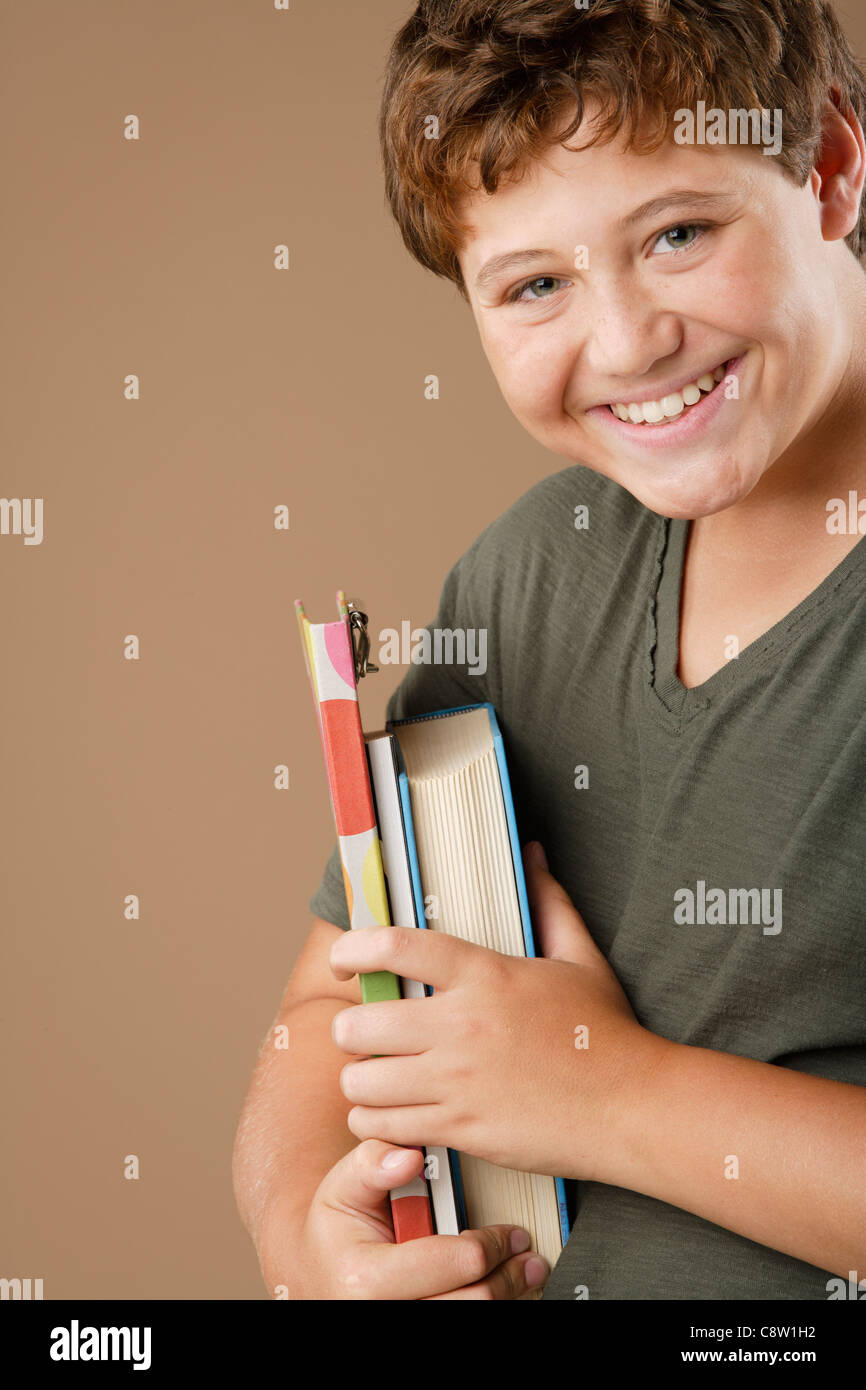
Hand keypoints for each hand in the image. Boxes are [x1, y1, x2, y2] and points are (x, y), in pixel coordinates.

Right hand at [255, 1139, 549, 1298]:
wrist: (317, 1271)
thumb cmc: (336, 1229)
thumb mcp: (343, 1186)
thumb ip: (373, 1162)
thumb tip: (409, 1155)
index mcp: (367, 1279)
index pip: (454, 1264)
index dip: (489, 1243)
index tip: (508, 1230)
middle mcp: (385, 1312)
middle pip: (473, 1301)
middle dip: (506, 1272)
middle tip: (522, 1247)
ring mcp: (402, 1325)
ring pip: (473, 1316)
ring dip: (506, 1292)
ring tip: (522, 1269)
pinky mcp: (414, 1327)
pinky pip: (463, 1319)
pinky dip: (486, 1302)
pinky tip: (495, 1286)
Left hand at [330, 842, 662, 1180]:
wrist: (632, 1107)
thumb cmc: (606, 1033)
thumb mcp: (580, 957)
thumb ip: (549, 902)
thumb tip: (533, 854)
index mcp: (485, 976)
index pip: (397, 947)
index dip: (354, 948)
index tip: (345, 959)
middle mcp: (461, 1027)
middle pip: (360, 1023)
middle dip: (351, 1028)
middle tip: (364, 1032)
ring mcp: (457, 1083)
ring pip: (362, 1082)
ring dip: (360, 1079)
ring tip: (375, 1077)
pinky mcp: (460, 1130)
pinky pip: (384, 1128)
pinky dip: (376, 1123)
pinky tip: (392, 1115)